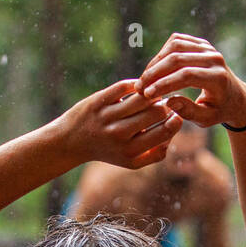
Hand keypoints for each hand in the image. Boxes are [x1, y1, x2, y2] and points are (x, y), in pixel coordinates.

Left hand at [58, 79, 181, 168]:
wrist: (71, 142)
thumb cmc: (108, 150)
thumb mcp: (131, 161)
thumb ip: (156, 154)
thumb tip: (173, 134)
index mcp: (131, 152)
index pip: (165, 131)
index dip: (175, 119)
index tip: (174, 114)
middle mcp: (119, 135)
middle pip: (157, 112)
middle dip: (165, 105)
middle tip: (164, 102)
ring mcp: (107, 117)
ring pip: (143, 97)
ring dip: (152, 93)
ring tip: (152, 95)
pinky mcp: (98, 101)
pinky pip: (125, 86)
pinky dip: (136, 84)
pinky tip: (138, 88)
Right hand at [136, 33, 245, 127]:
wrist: (234, 95)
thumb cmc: (217, 111)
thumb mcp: (206, 119)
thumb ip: (188, 112)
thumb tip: (168, 102)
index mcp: (218, 78)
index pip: (186, 76)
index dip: (164, 84)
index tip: (147, 95)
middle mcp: (215, 58)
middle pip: (178, 58)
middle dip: (154, 73)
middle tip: (139, 87)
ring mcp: (208, 48)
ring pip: (175, 46)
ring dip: (155, 62)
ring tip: (144, 79)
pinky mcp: (200, 43)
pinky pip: (176, 41)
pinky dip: (162, 53)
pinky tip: (154, 69)